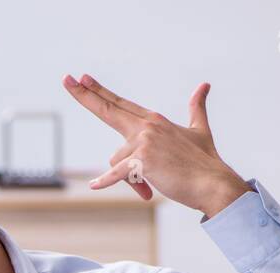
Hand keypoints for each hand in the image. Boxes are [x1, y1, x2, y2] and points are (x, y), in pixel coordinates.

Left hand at [61, 73, 250, 218]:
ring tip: (151, 188)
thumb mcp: (198, 129)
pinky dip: (106, 181)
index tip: (83, 78)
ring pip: (116, 162)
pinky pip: (117, 173)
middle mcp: (147, 126)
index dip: (100, 91)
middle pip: (109, 110)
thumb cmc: (204, 161)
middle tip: (67, 79)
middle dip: (85, 95)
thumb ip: (197, 107)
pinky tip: (94, 186)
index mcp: (154, 120)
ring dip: (130, 180)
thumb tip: (203, 86)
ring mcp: (144, 142)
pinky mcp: (143, 161)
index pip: (121, 104)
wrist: (213, 183)